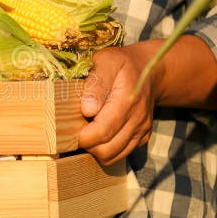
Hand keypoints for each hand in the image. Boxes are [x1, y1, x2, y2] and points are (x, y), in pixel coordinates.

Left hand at [78, 35, 216, 164]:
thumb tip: (87, 110)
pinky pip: (120, 155)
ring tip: (86, 132)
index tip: (67, 128)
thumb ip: (96, 83)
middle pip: (106, 149)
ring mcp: (142, 130)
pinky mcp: (143, 137)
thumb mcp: (106, 61)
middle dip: (85, 144)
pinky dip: (106, 150)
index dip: (81, 136)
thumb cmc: (122, 63)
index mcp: (128, 99)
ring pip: (112, 156)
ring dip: (94, 149)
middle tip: (73, 130)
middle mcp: (138, 118)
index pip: (102, 131)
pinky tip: (99, 135)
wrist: (150, 70)